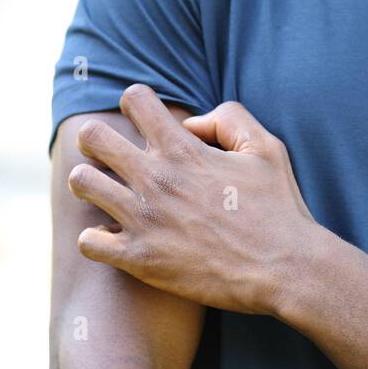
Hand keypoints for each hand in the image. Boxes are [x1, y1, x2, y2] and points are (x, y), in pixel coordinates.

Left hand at [67, 84, 318, 315]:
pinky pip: (88, 241)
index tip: (144, 119)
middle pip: (93, 136)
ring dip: (90, 183)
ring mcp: (144, 220)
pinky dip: (96, 237)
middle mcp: (156, 179)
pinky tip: (114, 236)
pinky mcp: (140, 259)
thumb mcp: (266, 147)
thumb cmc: (278, 208)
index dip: (136, 102)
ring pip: (82, 183)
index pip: (134, 98)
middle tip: (110, 153)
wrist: (285, 270)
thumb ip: (228, 118)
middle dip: (96, 138)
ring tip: (107, 192)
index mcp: (183, 149)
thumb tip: (191, 123)